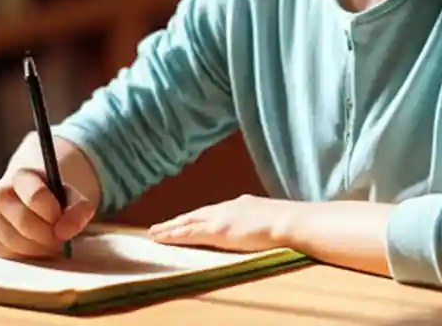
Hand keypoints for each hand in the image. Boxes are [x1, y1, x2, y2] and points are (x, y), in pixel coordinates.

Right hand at [0, 167, 96, 258]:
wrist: (28, 195)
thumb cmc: (52, 196)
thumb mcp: (69, 194)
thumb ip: (78, 208)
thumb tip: (66, 232)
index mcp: (21, 177)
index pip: (36, 197)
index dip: (55, 215)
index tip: (65, 223)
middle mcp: (0, 194)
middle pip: (26, 223)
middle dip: (49, 236)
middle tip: (61, 239)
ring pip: (17, 242)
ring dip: (40, 249)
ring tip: (51, 242)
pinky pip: (10, 255)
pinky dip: (27, 256)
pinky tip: (36, 246)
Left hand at [148, 194, 296, 252]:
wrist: (287, 221)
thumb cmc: (286, 223)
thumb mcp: (270, 218)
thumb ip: (260, 221)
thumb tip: (263, 227)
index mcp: (239, 205)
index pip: (212, 211)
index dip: (197, 216)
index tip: (187, 220)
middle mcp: (225, 208)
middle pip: (195, 214)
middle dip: (177, 220)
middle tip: (160, 226)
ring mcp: (219, 218)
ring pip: (186, 222)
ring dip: (169, 228)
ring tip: (153, 233)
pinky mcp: (215, 230)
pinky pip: (188, 233)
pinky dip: (173, 235)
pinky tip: (161, 238)